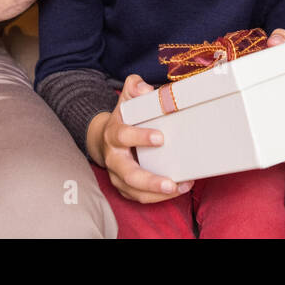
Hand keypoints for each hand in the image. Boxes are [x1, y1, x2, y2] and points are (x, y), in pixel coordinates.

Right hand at [90, 75, 192, 203]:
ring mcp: (118, 176)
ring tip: (180, 187)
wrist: (104, 139)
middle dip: (149, 180)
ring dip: (158, 193)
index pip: (123, 136)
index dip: (140, 137)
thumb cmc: (123, 119)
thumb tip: (145, 89)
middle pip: (128, 174)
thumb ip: (134, 87)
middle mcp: (114, 158)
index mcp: (114, 134)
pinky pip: (141, 197)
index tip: (161, 138)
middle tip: (170, 182)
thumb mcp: (126, 99)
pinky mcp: (126, 188)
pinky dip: (160, 197)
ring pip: (135, 191)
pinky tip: (179, 188)